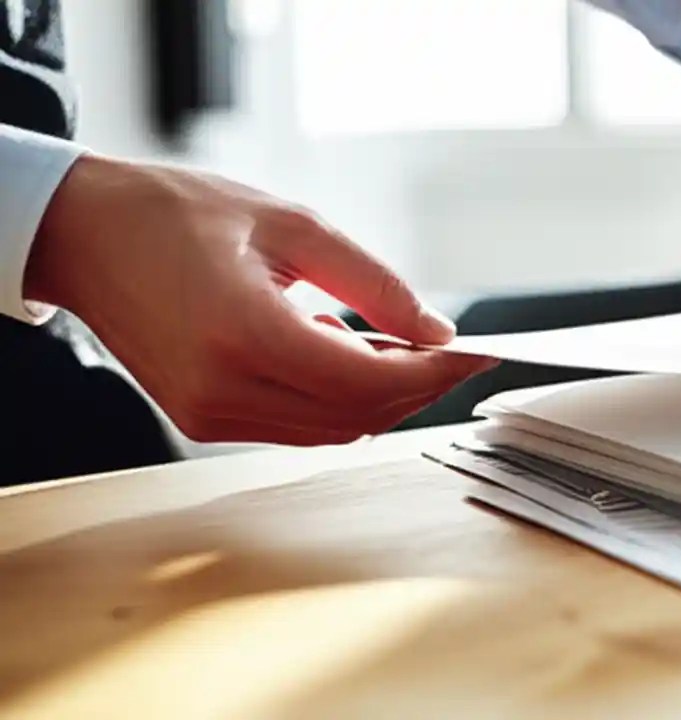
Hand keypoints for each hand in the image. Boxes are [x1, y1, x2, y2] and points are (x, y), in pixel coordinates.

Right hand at [25, 155, 494, 444]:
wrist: (86, 234)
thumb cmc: (178, 214)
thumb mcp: (292, 225)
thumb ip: (374, 282)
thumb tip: (437, 330)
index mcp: (241, 332)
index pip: (365, 380)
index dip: (431, 371)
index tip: (474, 351)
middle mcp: (222, 388)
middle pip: (357, 415)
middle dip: (418, 387)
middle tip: (452, 350)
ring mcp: (209, 413)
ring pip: (333, 429)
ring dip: (381, 396)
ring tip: (402, 345)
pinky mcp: (203, 419)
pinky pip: (298, 426)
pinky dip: (339, 399)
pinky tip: (348, 354)